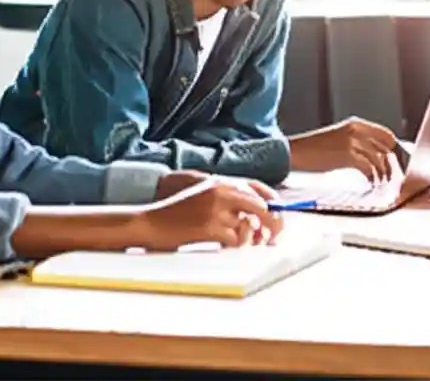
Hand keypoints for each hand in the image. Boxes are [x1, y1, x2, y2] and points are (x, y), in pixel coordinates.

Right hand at [139, 174, 283, 250]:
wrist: (149, 222)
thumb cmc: (176, 214)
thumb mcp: (204, 198)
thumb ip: (230, 202)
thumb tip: (261, 220)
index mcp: (221, 182)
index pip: (260, 189)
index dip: (275, 204)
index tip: (280, 219)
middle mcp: (221, 191)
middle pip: (262, 208)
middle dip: (273, 225)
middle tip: (272, 239)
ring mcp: (216, 209)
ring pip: (249, 227)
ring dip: (249, 239)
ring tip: (240, 243)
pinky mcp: (209, 227)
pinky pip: (236, 240)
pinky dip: (235, 246)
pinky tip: (224, 245)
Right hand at [290, 116, 399, 182]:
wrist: (294, 153)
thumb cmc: (314, 149)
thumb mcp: (338, 138)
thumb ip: (358, 143)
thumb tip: (377, 156)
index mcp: (355, 124)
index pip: (385, 135)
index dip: (394, 149)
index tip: (397, 161)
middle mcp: (356, 130)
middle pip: (386, 146)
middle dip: (392, 162)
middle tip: (393, 175)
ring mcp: (352, 142)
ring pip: (379, 159)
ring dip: (383, 173)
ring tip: (381, 182)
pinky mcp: (347, 156)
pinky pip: (368, 168)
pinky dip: (372, 177)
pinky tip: (371, 183)